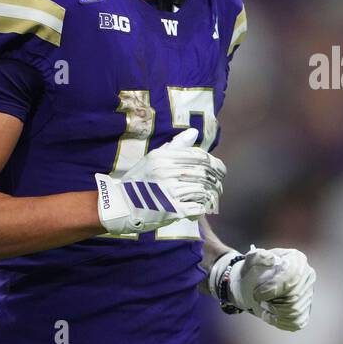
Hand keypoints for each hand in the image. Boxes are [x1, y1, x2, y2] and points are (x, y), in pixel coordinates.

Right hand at [94, 128, 224, 234]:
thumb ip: (175, 146)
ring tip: (210, 198)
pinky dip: (202, 209)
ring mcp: (169, 192)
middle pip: (204, 174)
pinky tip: (199, 209)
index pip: (200, 157)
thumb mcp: (153, 159)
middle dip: (216, 181)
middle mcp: (166, 172)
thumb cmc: (139, 182)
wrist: (121, 207)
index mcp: (163, 158)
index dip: (216, 164)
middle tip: (218, 186)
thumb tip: (194, 132)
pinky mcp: (172, 211)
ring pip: (203, 191)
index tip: (220, 171)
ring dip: (210, 196)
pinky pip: (198, 208)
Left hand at [211, 246, 314, 330]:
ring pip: (295, 311)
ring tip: (264, 305)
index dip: (274, 288)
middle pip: (294, 296)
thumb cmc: (255, 271)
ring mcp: (308, 294)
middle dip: (272, 302)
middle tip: (259, 300)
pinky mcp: (305, 311)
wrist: (255, 284)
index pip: (292, 275)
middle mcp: (308, 276)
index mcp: (297, 260)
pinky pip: (296, 322)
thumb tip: (270, 259)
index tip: (257, 294)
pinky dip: (280, 322)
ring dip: (274, 312)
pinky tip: (270, 315)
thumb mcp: (252, 260)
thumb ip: (258, 257)